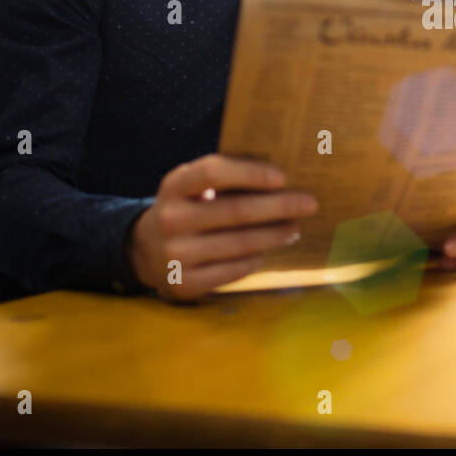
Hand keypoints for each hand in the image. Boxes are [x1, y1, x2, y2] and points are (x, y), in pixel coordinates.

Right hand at [128, 154, 317, 300]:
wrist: (146, 251)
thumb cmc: (188, 208)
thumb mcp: (193, 187)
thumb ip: (225, 177)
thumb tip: (281, 176)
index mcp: (174, 186)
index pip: (213, 172)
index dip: (250, 173)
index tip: (283, 177)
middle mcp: (170, 219)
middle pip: (235, 211)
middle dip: (279, 206)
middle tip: (309, 203)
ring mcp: (175, 254)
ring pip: (240, 244)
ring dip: (275, 235)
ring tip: (295, 228)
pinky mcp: (185, 283)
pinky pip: (234, 270)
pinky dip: (256, 258)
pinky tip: (267, 250)